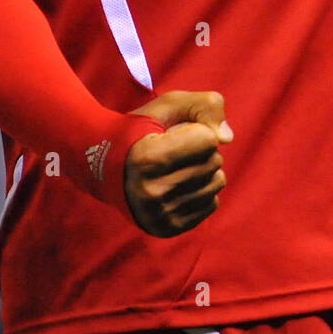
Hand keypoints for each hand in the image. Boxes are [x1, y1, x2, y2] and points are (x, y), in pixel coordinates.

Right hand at [124, 90, 233, 237]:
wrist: (105, 167)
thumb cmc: (141, 131)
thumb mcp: (168, 105)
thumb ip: (204, 105)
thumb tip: (227, 138)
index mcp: (148, 158)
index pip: (208, 140)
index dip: (196, 130)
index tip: (175, 134)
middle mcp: (152, 191)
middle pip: (214, 162)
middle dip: (202, 150)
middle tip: (177, 150)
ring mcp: (159, 214)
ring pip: (216, 184)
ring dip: (205, 169)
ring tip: (179, 166)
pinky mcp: (168, 228)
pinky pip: (211, 204)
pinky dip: (202, 189)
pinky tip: (180, 184)